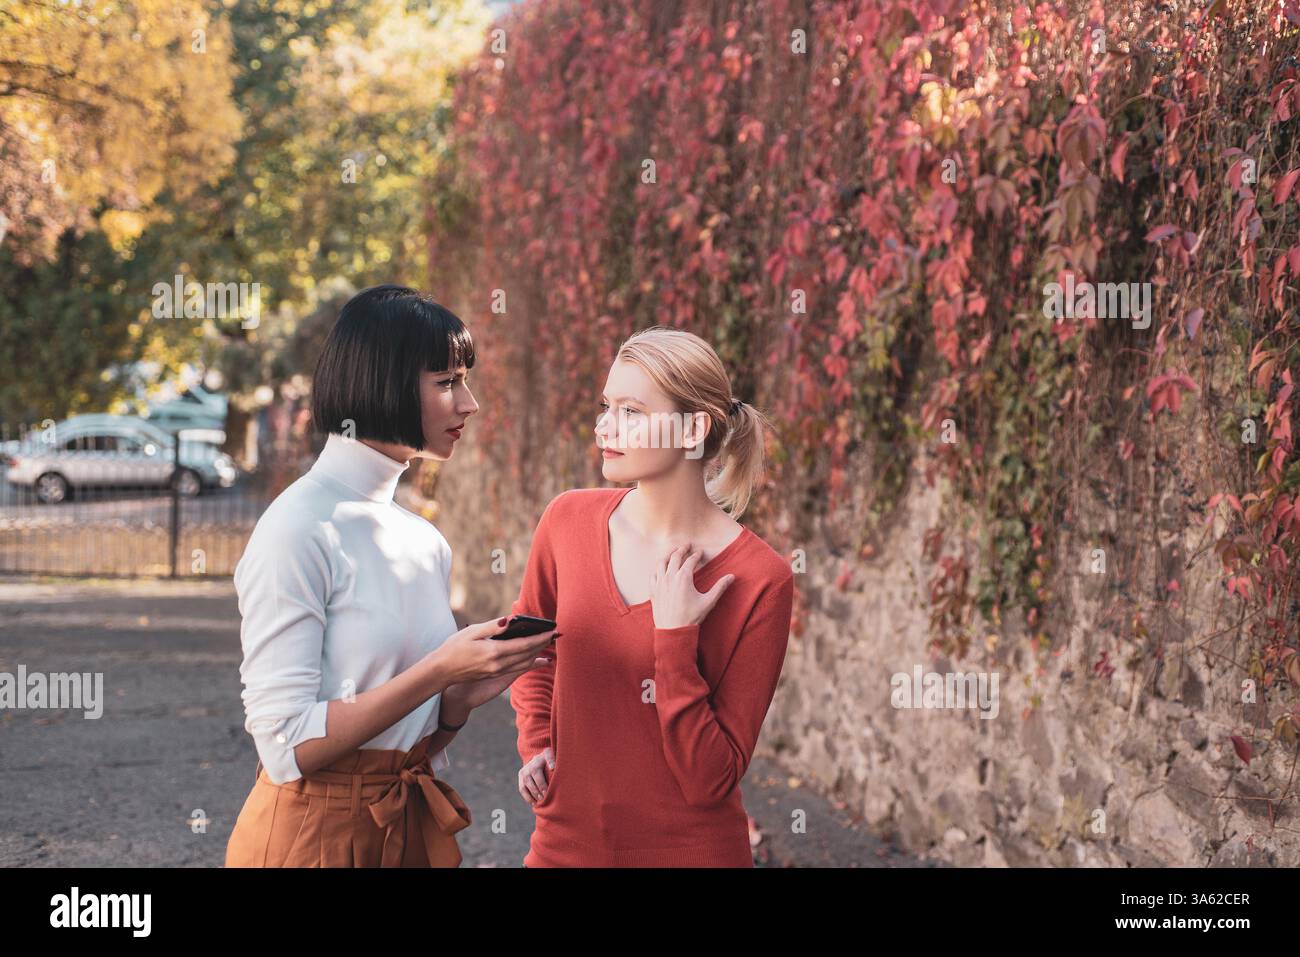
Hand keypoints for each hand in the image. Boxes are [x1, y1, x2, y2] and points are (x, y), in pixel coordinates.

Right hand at [429, 615, 555, 693]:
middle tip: (556, 634)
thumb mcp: (472, 632)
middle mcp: (499, 665)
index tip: (553, 630)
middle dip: (543, 645)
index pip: (525, 644)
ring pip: (525, 664)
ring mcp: (497, 672)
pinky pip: (518, 669)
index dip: (541, 638)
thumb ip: (493, 627)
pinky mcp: (494, 675)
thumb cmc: (453, 648)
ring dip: (538, 654)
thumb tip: (511, 620)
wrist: (441, 672)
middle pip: (528, 655)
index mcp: (494, 652)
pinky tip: (537, 659)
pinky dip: (530, 662)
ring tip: (548, 644)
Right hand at [518, 747, 554, 803]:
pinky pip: (522, 789)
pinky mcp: (520, 777)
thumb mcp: (550, 755)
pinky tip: (534, 803)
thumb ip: (551, 760)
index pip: (536, 774)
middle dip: (536, 792)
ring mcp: (522, 773)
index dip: (541, 784)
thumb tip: (552, 768)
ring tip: (539, 802)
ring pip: (524, 787)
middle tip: (544, 798)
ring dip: (531, 796)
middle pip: (529, 782)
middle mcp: (527, 768)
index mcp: (535, 762)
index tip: (546, 792)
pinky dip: (527, 797)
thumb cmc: (548, 758)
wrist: (539, 757)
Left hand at [649, 543, 734, 629]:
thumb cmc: (692, 617)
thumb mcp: (708, 602)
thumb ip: (720, 587)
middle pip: (675, 557)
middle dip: (682, 549)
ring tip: (673, 552)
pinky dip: (657, 568)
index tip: (700, 552)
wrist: (673, 631)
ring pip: (661, 563)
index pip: (690, 560)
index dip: (696, 555)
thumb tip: (732, 576)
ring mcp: (659, 583)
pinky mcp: (653, 590)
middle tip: (687, 545)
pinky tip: (660, 568)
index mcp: (683, 578)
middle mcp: (670, 577)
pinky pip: (653, 574)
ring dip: (668, 555)